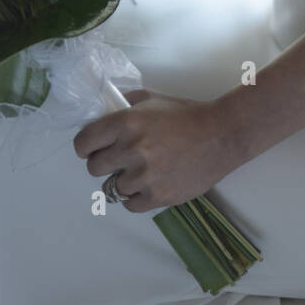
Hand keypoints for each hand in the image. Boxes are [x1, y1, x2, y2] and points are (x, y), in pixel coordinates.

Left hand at [72, 89, 233, 212]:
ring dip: (123, 180)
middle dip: (103, 163)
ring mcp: (144, 176)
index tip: (92, 148)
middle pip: (94, 168)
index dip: (86, 146)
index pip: (83, 143)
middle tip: (119, 159)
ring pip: (112, 188)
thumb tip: (102, 115)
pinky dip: (136, 197)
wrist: (220, 135)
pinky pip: (130, 205)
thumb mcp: (151, 99)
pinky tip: (148, 184)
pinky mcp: (157, 197)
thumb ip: (125, 105)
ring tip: (142, 170)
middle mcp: (131, 150)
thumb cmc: (185, 114)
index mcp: (126, 122)